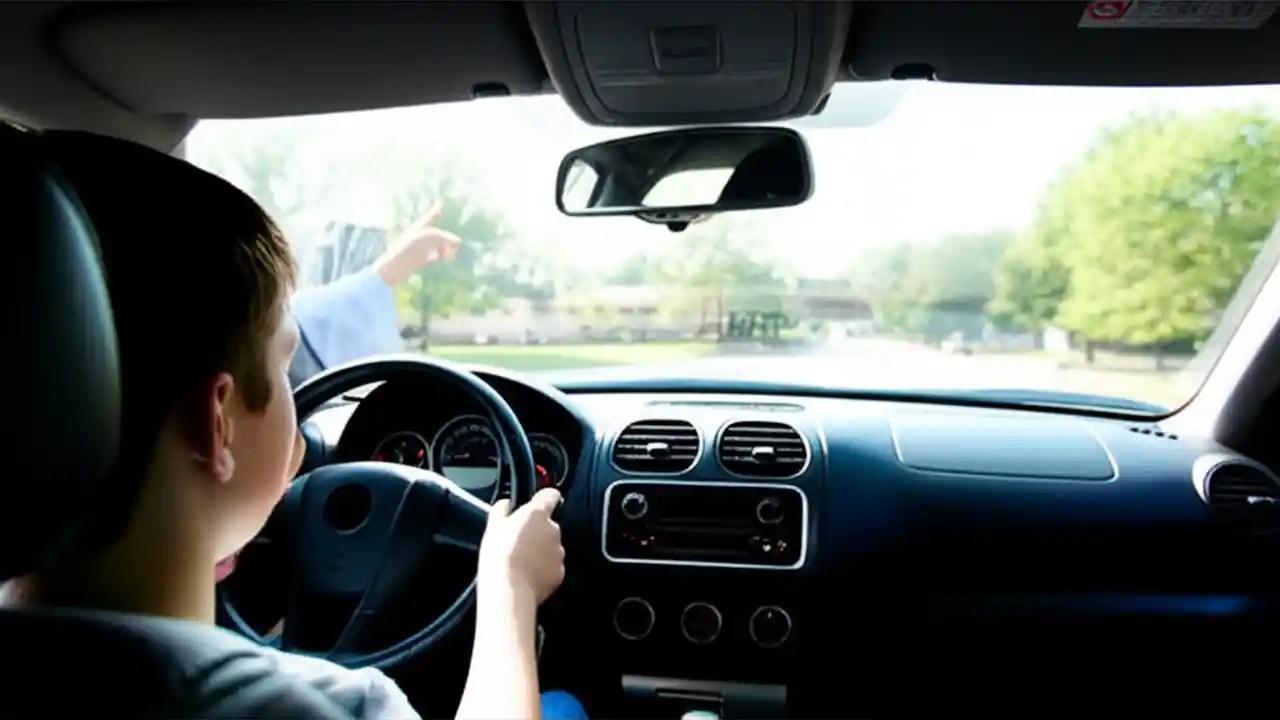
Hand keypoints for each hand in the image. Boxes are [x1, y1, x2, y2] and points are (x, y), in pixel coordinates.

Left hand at [373, 201, 460, 286]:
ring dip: (446, 247)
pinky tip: (448, 257)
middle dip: (447, 237)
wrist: (398, 264)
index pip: (430, 217)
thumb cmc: (412, 246)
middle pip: (437, 233)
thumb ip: (446, 237)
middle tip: (457, 242)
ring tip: (452, 252)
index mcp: (419, 226)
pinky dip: (442, 255)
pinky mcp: (421, 259)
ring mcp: (420, 248)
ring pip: (437, 245)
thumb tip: (458, 242)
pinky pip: (435, 255)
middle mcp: (419, 236)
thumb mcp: (432, 237)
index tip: (441, 203)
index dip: (435, 211)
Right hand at [477, 488, 564, 605]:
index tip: (537, 503)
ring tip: (521, 561)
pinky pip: (552, 566)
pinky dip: (543, 569)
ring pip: (551, 547)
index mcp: (538, 514)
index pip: (551, 495)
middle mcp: (554, 530)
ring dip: (540, 551)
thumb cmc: (499, 554)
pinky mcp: (560, 572)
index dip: (544, 498)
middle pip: (548, 525)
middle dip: (537, 531)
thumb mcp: (493, 525)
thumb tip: (507, 504)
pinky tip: (527, 575)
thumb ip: (502, 509)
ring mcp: (559, 552)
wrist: (509, 588)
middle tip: (518, 542)